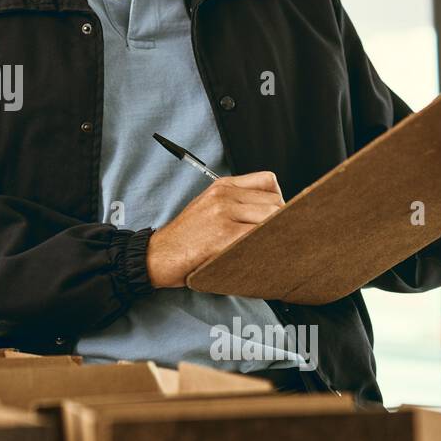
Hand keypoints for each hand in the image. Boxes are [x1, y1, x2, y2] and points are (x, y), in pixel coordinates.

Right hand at [146, 171, 284, 287]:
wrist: (158, 255)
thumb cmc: (185, 239)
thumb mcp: (207, 208)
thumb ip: (236, 203)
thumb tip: (272, 213)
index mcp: (222, 186)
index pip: (268, 182)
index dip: (279, 201)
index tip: (276, 218)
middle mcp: (224, 195)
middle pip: (275, 203)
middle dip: (283, 223)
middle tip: (278, 241)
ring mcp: (223, 214)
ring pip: (272, 220)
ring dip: (278, 237)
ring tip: (272, 250)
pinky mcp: (224, 235)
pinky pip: (260, 238)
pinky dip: (268, 249)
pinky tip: (263, 258)